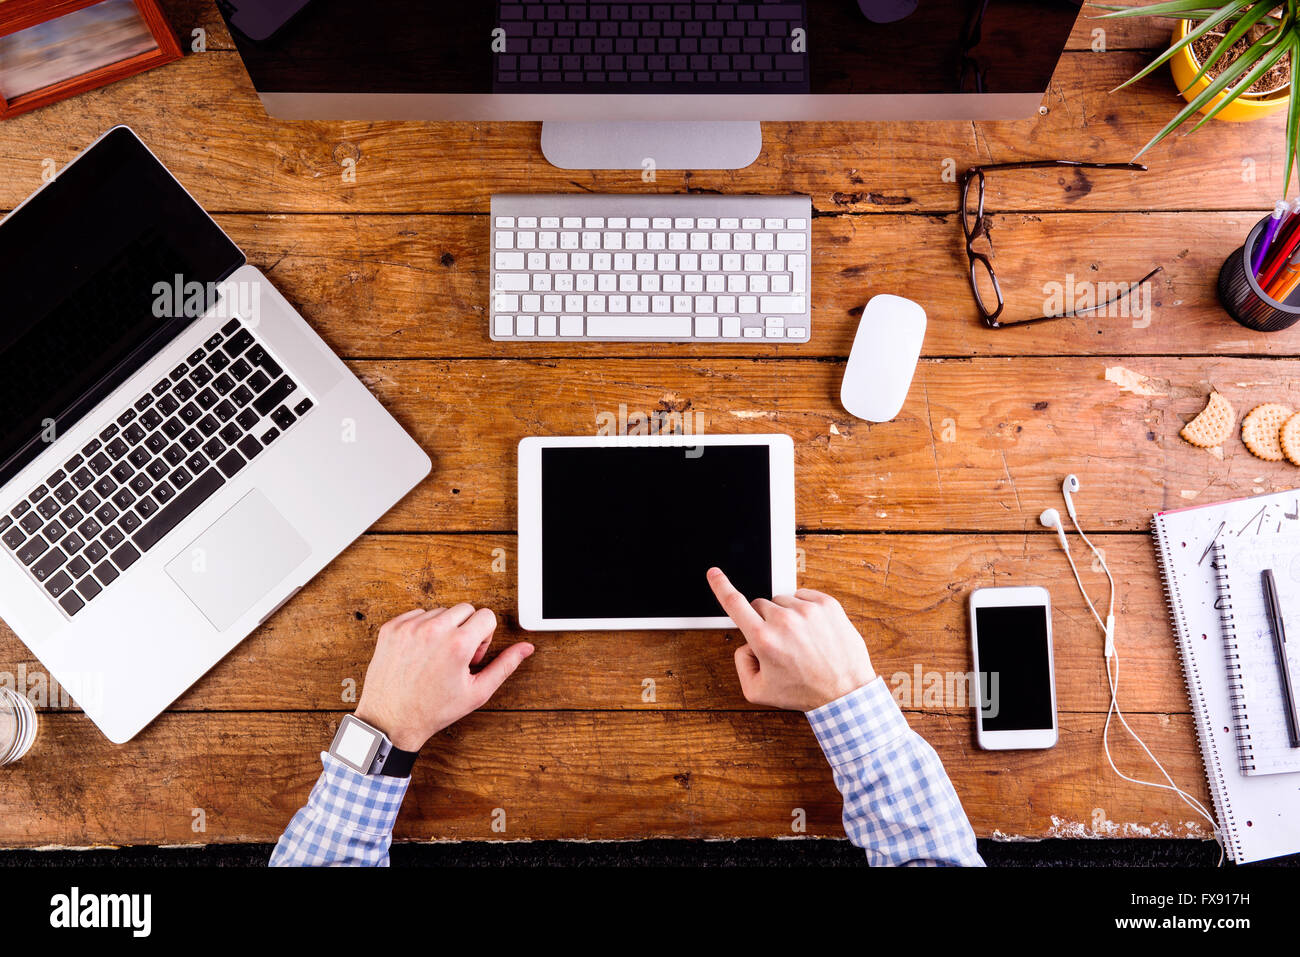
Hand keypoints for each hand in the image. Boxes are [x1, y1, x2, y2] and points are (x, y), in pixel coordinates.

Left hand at [354, 605, 533, 750]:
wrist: (390, 720)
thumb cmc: (433, 710)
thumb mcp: (476, 692)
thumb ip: (505, 665)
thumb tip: (526, 648)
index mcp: (457, 644)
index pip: (487, 615)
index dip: (485, 637)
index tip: (472, 655)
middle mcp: (433, 630)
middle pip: (466, 609)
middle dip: (466, 629)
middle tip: (455, 657)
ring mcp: (409, 627)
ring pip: (440, 612)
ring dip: (443, 629)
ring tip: (435, 658)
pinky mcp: (392, 628)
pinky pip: (417, 614)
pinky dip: (421, 629)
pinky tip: (419, 653)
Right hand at [707, 567, 875, 711]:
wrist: (845, 692)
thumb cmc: (804, 692)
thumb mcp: (757, 691)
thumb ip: (740, 664)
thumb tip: (745, 643)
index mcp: (764, 639)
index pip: (734, 604)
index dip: (720, 586)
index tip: (714, 573)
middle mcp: (784, 621)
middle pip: (760, 605)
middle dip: (764, 621)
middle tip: (780, 643)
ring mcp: (807, 610)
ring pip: (782, 601)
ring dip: (786, 616)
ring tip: (800, 640)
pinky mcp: (827, 605)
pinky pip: (803, 596)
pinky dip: (803, 610)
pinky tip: (810, 631)